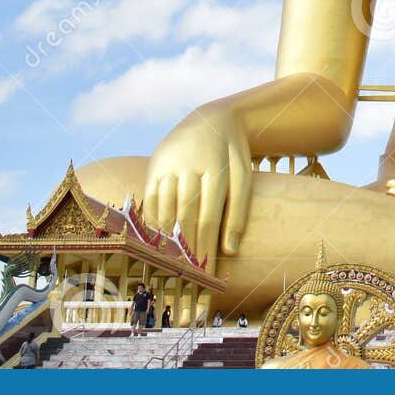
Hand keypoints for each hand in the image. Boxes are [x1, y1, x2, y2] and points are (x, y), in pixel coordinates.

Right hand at [144, 104, 252, 260]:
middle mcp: (188, 164)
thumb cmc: (232, 154)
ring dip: (168, 239)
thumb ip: (238, 211)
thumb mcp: (243, 175)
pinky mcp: (154, 165)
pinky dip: (154, 222)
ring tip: (175, 265)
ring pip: (164, 208)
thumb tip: (230, 251)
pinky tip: (160, 240)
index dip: (206, 247)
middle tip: (190, 276)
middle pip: (184, 216)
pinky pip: (150, 199)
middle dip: (187, 249)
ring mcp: (168, 163)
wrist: (212, 118)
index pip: (208, 216)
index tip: (208, 273)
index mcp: (215, 167)